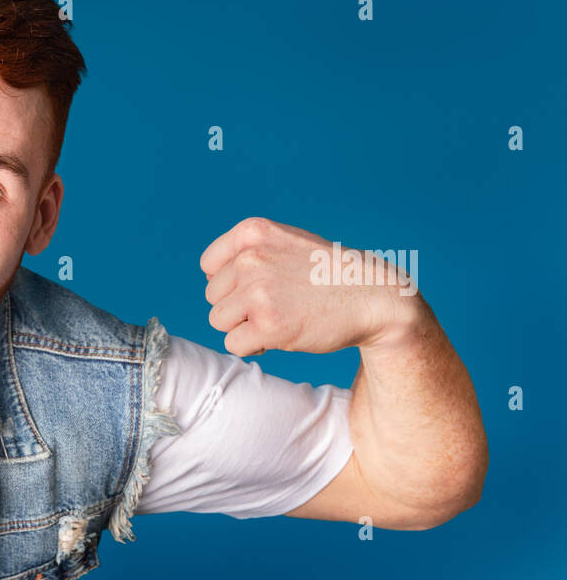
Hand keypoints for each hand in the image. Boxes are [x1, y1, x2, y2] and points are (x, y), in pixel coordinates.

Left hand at [199, 217, 421, 355]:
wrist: (373, 298)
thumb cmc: (326, 274)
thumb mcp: (287, 243)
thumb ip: (248, 252)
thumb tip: (207, 278)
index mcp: (253, 232)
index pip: (209, 265)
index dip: (229, 282)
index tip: (258, 286)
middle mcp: (252, 259)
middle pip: (213, 296)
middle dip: (238, 307)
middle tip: (276, 305)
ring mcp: (258, 293)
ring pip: (218, 321)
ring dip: (243, 327)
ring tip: (277, 318)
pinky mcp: (267, 326)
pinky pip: (233, 344)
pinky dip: (253, 347)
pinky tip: (279, 335)